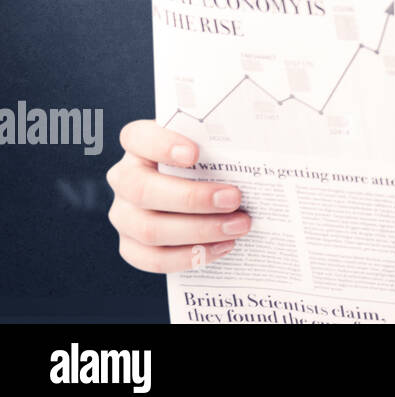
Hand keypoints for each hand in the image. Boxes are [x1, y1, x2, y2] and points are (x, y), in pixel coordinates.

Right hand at [107, 119, 251, 271]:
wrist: (199, 188)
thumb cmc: (208, 159)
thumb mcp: (212, 142)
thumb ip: (224, 140)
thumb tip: (269, 141)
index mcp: (140, 144)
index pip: (138, 137)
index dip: (162, 144)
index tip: (195, 153)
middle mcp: (125, 178)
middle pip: (143, 190)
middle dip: (192, 197)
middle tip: (234, 198)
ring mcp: (124, 214)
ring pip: (149, 228)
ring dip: (199, 230)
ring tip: (239, 226)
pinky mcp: (132, 244)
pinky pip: (153, 258)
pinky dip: (189, 257)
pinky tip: (222, 247)